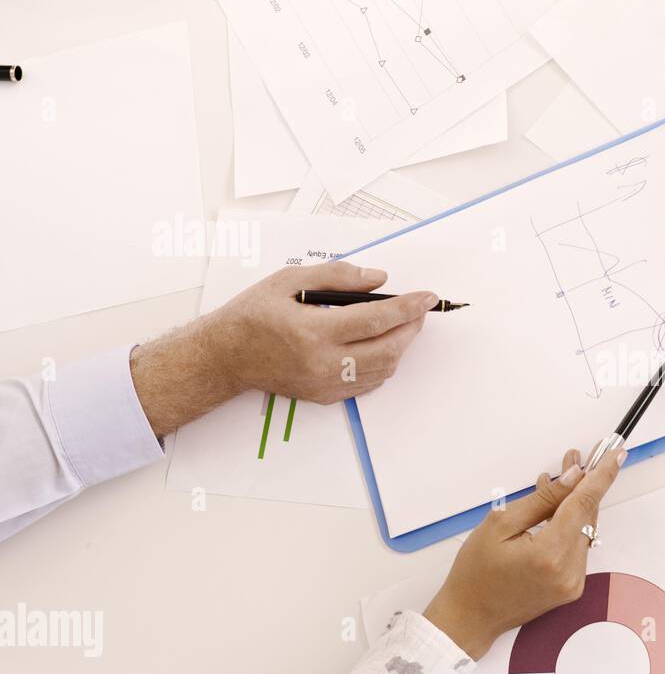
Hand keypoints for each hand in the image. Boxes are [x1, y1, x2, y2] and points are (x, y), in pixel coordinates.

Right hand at [130, 261, 435, 434]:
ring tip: (402, 325)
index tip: (428, 297)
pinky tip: (380, 346)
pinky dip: (383, 364)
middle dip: (410, 327)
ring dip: (400, 346)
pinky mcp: (325, 396)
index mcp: (313, 331)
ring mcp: (325, 384)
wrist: (226, 357)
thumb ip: (337, 276)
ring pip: (383, 369)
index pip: (376, 319)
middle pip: (388, 349)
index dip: (408, 307)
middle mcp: (322, 363)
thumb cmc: (254, 314)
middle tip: (418, 310)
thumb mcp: (289, 281)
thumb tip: (379, 279)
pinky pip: (368, 383)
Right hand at [424, 446, 625, 658]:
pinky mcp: (572, 588)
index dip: (602, 475)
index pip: (584, 504)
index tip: (616, 453)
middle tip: (573, 458)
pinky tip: (551, 513)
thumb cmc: (476, 572)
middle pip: (587, 515)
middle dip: (582, 485)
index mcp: (549, 554)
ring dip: (573, 506)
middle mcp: (569, 571)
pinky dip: (568, 527)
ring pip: (583, 530)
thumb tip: (574, 477)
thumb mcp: (500, 524)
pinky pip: (577, 547)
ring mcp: (573, 582)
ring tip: (553, 484)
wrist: (470, 617)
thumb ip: (542, 500)